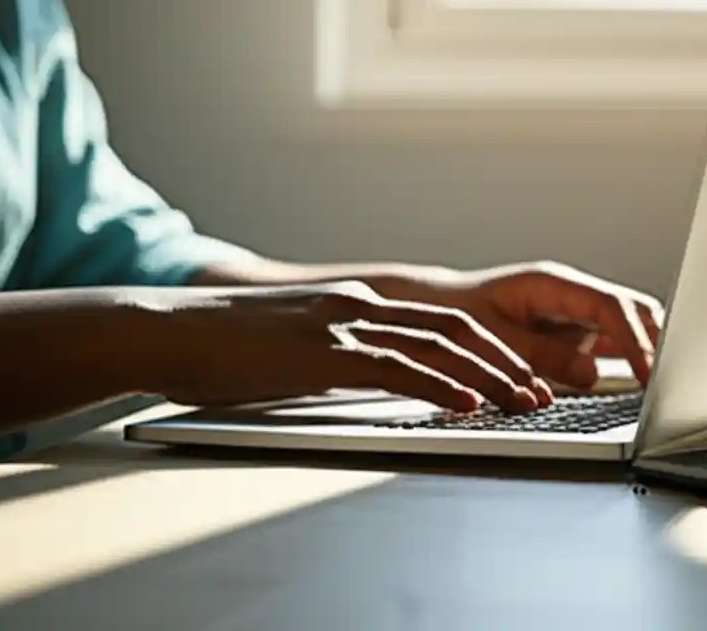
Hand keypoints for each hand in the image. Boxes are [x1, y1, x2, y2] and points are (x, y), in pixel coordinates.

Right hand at [158, 281, 553, 412]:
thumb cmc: (225, 346)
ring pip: (437, 346)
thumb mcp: (297, 347)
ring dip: (488, 377)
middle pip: (455, 330)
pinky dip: (438, 386)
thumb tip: (372, 379)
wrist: (166, 330)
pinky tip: (465, 403)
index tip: (521, 377)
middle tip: (539, 393)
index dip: (490, 351)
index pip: (443, 323)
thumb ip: (340, 356)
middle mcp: (360, 305)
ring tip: (521, 403)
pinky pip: (394, 368)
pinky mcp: (321, 352)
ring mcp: (341, 324)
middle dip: (506, 363)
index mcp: (358, 303)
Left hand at [362, 262, 663, 389]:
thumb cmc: (456, 317)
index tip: (650, 371)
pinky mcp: (575, 333)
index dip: (636, 340)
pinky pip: (613, 343)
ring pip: (630, 324)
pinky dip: (630, 361)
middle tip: (673, 377)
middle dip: (657, 340)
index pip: (610, 307)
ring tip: (665, 382)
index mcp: (552, 284)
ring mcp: (576, 313)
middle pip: (633, 310)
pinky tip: (642, 384)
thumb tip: (591, 375)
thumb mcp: (494, 340)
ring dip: (648, 349)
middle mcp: (571, 294)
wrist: (436, 311)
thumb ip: (542, 356)